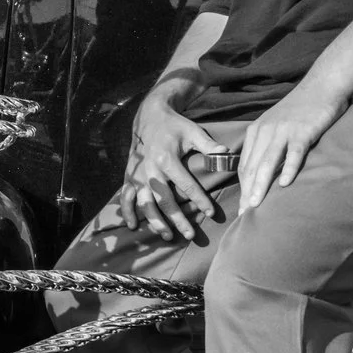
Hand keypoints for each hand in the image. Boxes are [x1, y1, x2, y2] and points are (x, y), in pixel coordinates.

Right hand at [115, 94, 228, 242]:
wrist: (149, 116)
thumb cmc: (174, 126)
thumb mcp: (193, 132)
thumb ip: (209, 145)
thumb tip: (227, 154)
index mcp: (167, 159)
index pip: (186, 185)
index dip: (200, 200)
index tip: (211, 213)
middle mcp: (150, 170)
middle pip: (165, 201)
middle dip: (178, 219)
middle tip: (191, 235)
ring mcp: (138, 175)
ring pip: (145, 204)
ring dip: (155, 221)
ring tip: (168, 236)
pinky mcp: (129, 177)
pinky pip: (125, 197)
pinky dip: (127, 212)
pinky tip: (133, 226)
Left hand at [238, 81, 348, 208]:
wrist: (321, 86)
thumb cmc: (299, 110)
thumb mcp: (275, 126)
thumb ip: (266, 146)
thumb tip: (262, 174)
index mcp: (256, 132)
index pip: (244, 165)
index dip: (242, 188)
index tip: (241, 208)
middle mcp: (265, 131)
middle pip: (251, 167)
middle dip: (246, 192)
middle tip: (244, 214)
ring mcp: (283, 131)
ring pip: (267, 162)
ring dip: (260, 185)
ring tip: (255, 205)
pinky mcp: (302, 131)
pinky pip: (294, 153)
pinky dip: (289, 168)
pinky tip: (286, 184)